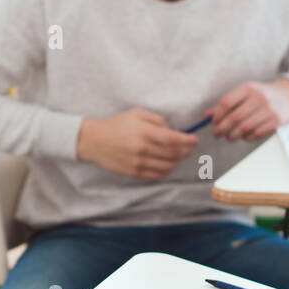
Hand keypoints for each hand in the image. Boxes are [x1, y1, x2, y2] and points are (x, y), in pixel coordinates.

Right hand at [76, 108, 199, 179]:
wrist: (94, 141)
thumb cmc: (117, 125)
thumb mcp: (136, 114)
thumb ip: (157, 120)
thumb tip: (172, 131)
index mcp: (144, 132)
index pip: (173, 139)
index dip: (188, 141)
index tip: (195, 140)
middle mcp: (142, 149)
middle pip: (173, 154)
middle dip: (185, 151)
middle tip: (188, 148)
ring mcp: (138, 162)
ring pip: (168, 166)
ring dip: (177, 161)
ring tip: (177, 156)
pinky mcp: (134, 172)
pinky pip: (157, 175)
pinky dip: (166, 171)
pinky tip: (167, 164)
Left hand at [210, 79, 288, 140]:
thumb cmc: (261, 96)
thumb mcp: (245, 93)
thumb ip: (227, 104)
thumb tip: (206, 116)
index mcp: (248, 88)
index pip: (226, 103)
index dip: (217, 116)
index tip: (214, 123)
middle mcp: (258, 98)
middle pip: (234, 118)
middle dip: (222, 129)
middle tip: (217, 134)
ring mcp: (269, 109)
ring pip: (244, 128)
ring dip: (233, 136)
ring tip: (229, 136)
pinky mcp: (276, 121)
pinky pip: (256, 134)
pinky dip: (246, 137)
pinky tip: (244, 136)